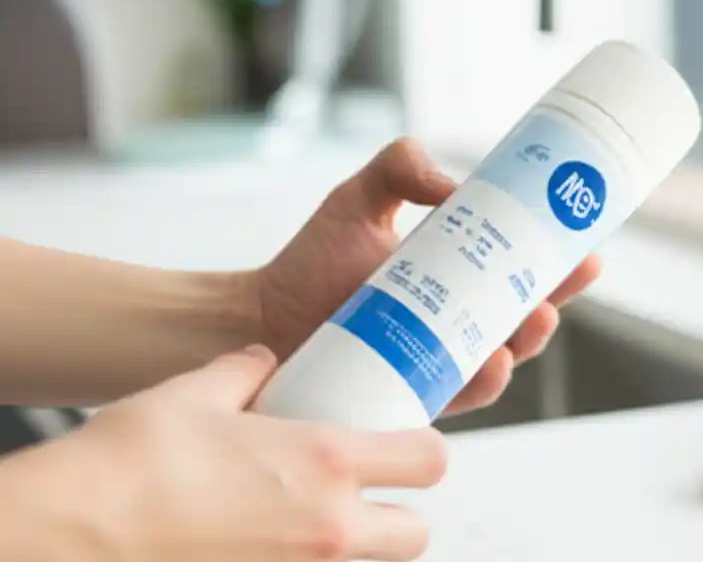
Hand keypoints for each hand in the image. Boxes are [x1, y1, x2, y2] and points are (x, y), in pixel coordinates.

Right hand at [0, 346, 445, 560]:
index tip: (406, 441)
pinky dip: (303, 560)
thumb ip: (243, 372)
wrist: (72, 533)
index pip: (430, 461)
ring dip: (354, 542)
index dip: (425, 450)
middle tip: (369, 490)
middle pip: (416, 534)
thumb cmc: (131, 463)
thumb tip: (260, 360)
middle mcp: (327, 526)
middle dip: (402, 513)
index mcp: (327, 462)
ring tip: (310, 517)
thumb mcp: (197, 392)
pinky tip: (269, 539)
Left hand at [256, 138, 601, 414]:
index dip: (561, 253)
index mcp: (458, 271)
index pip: (523, 263)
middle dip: (559, 294)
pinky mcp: (417, 392)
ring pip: (506, 353)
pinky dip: (483, 380)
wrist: (260, 320)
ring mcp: (442, 356)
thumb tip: (452, 181)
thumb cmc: (312, 261)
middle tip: (576, 272)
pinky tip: (493, 362)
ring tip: (537, 317)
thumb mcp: (360, 196)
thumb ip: (401, 166)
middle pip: (527, 308)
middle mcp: (459, 316)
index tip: (587, 240)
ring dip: (530, 338)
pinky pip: (461, 392)